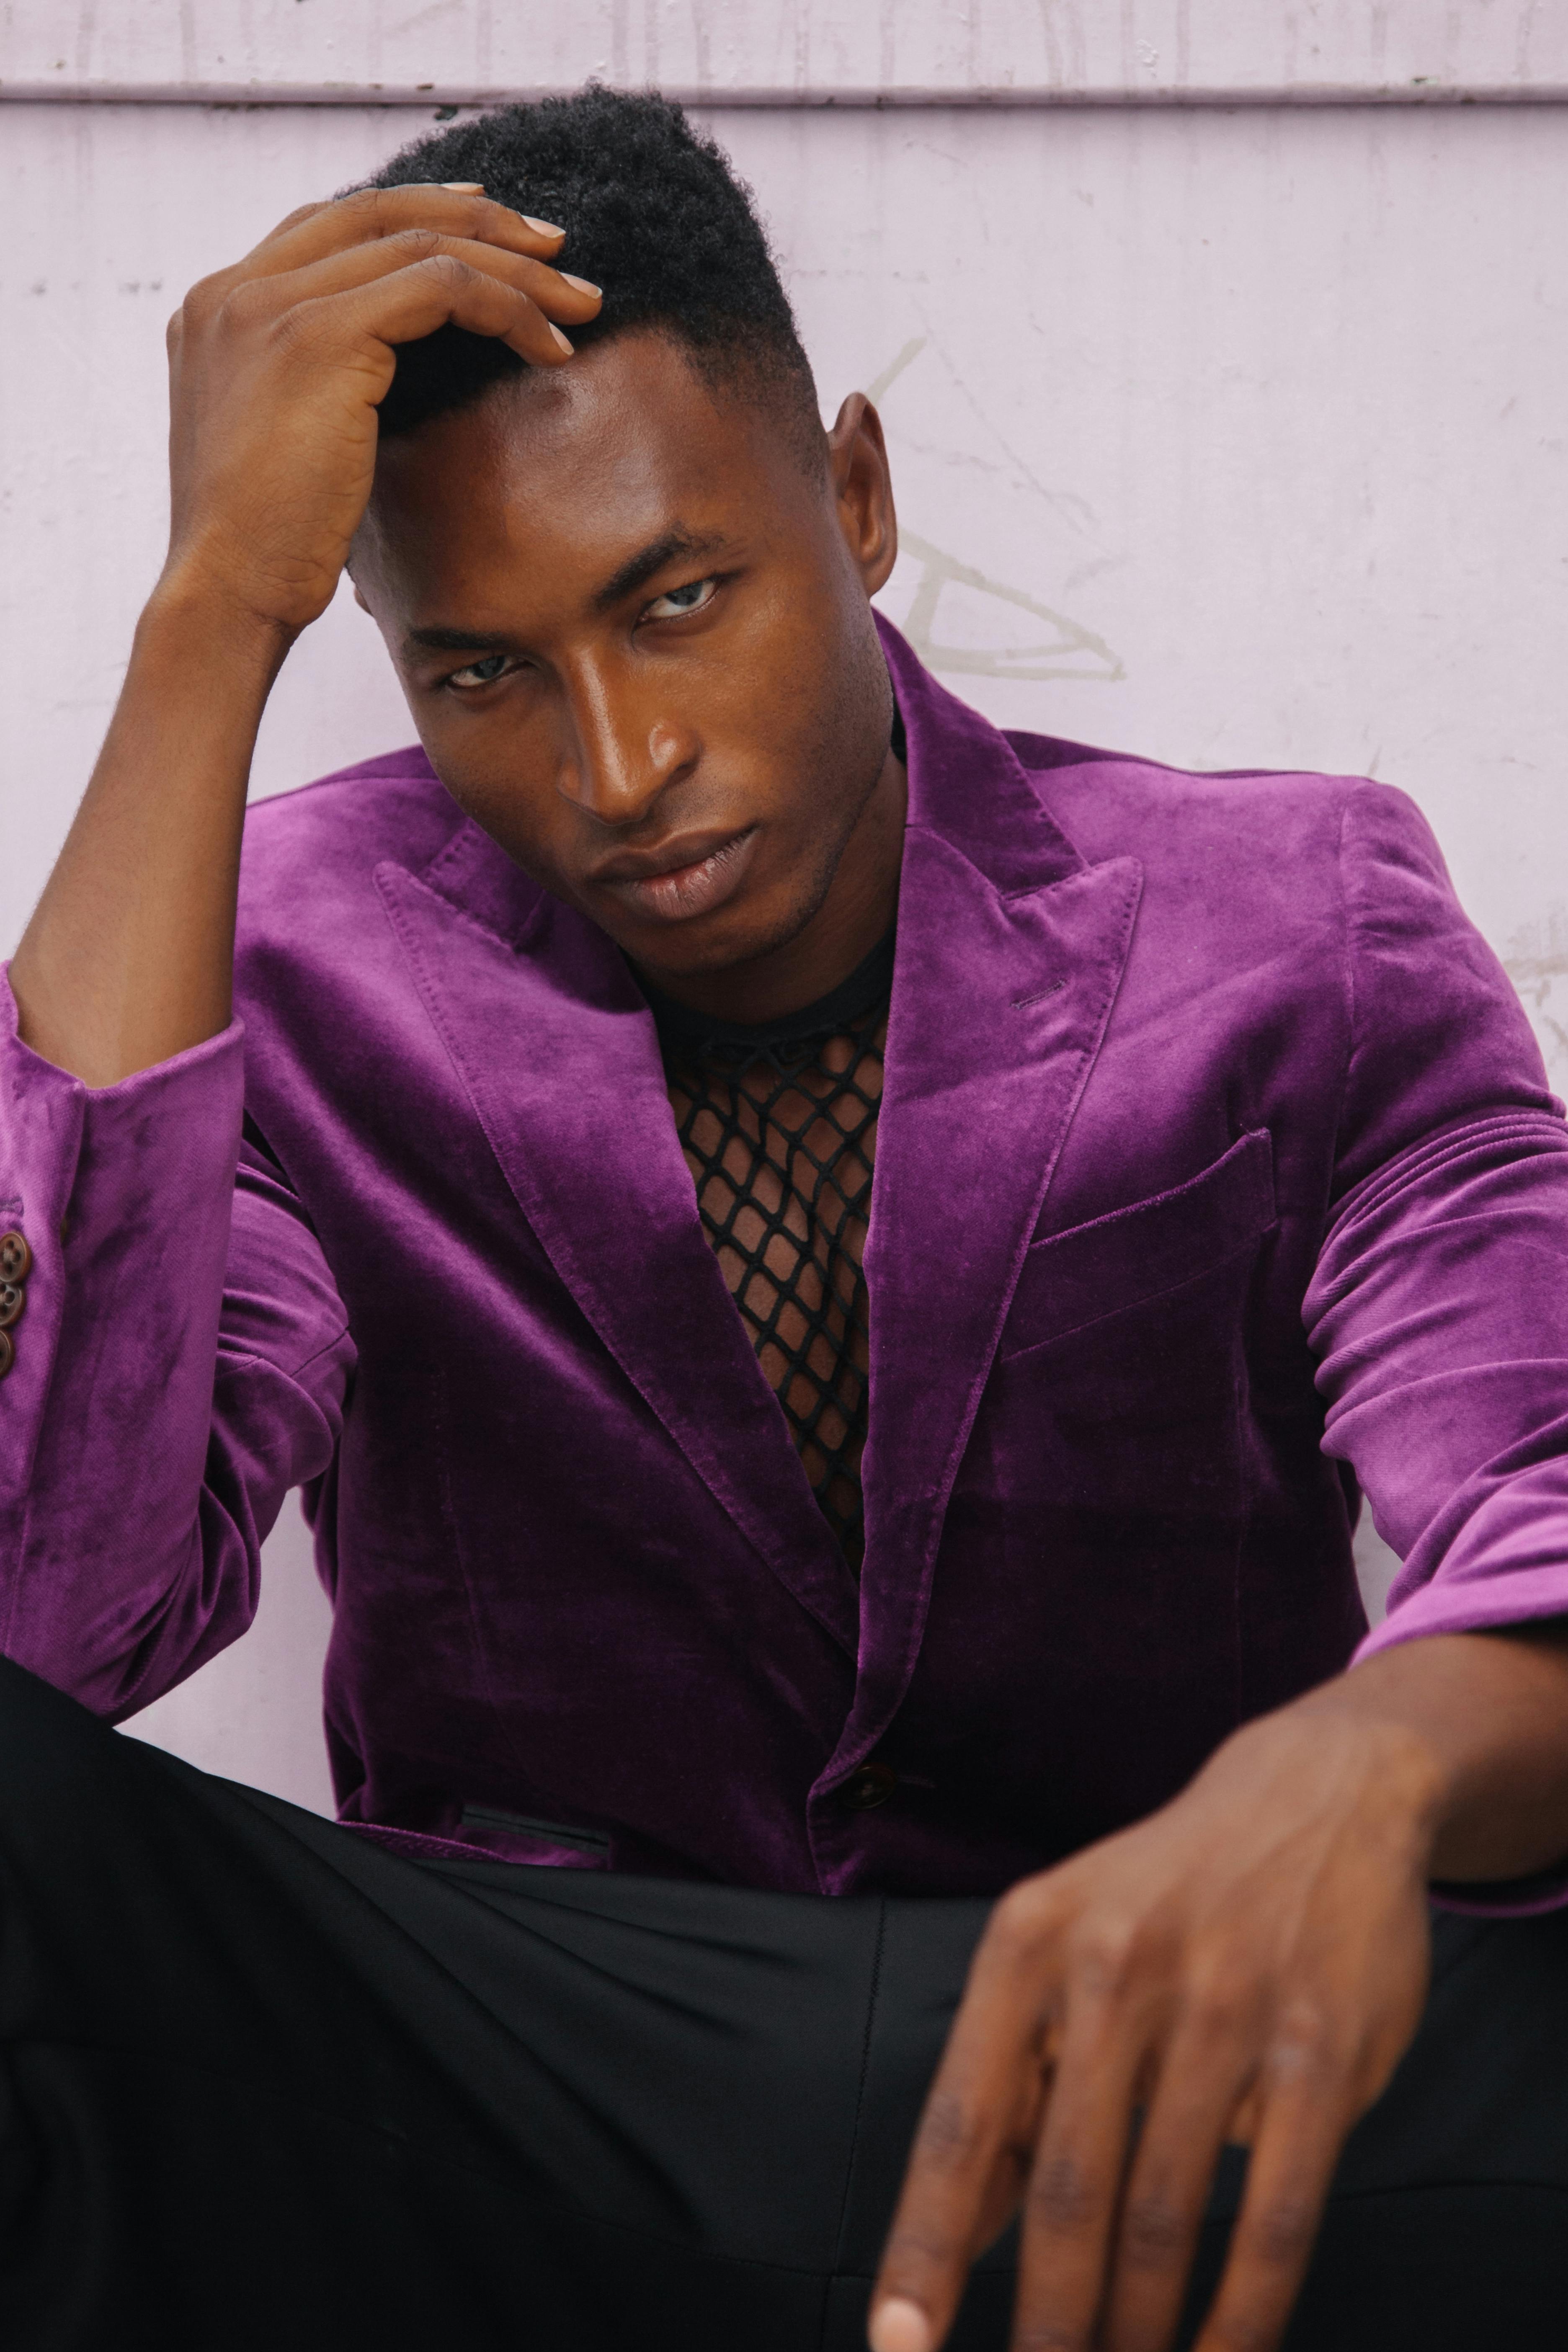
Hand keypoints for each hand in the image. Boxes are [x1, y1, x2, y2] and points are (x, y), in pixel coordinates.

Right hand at [161, 183, 601, 635]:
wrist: (228, 591)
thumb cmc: (267, 548)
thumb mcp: (280, 444)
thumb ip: (313, 386)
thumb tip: (379, 377)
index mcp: (217, 307)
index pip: (329, 225)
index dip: (415, 212)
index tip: (488, 220)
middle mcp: (236, 290)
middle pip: (378, 213)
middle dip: (478, 221)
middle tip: (554, 248)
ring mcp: (272, 305)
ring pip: (421, 248)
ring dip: (514, 271)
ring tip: (580, 302)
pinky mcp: (321, 336)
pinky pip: (441, 288)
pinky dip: (507, 309)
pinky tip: (550, 348)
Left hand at [869, 1704, 1437, 2351]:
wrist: (1313, 1792)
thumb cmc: (1160, 1895)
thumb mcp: (1056, 1946)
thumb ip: (1011, 2082)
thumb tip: (955, 2236)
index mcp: (1027, 1944)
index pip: (959, 2126)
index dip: (926, 2249)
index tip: (898, 2346)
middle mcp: (1114, 1969)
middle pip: (1066, 2195)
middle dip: (1048, 2324)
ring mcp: (1224, 2007)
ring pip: (1163, 2217)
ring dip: (1136, 2329)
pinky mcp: (1320, 2047)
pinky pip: (1274, 2213)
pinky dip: (1242, 2312)